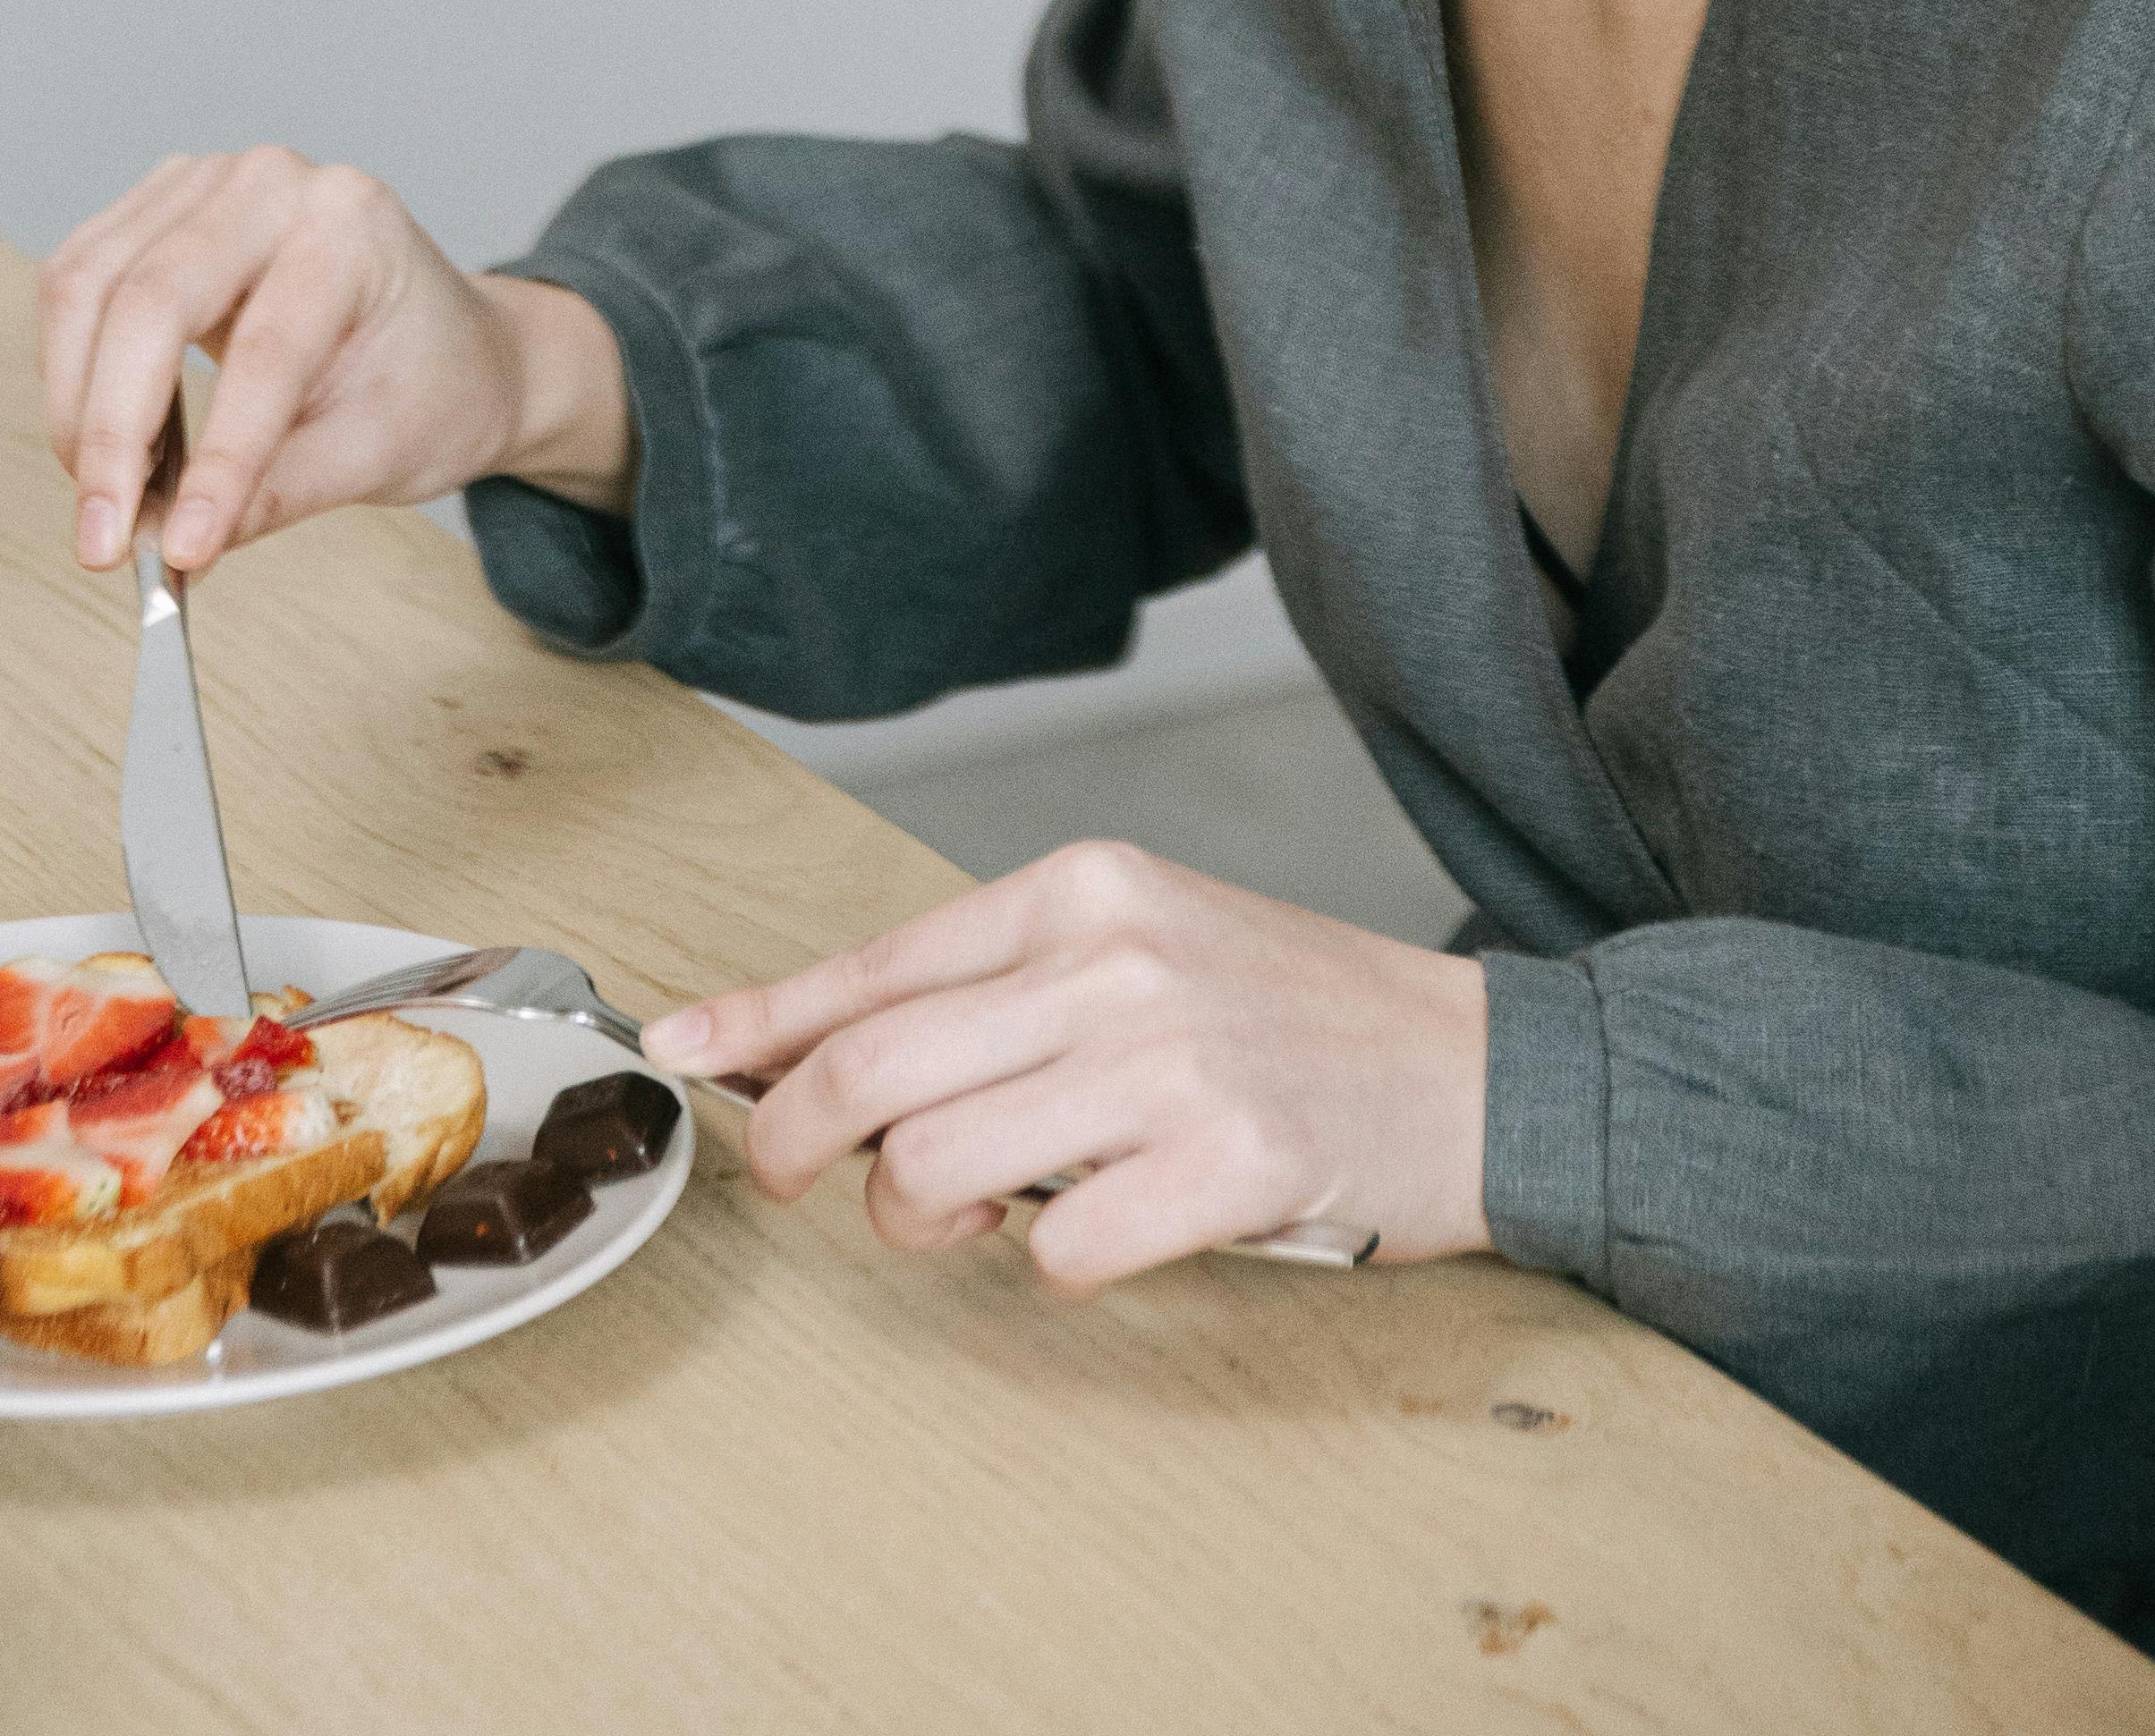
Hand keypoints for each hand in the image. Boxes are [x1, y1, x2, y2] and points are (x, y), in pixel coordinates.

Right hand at [36, 147, 632, 576]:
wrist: (449, 342)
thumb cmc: (429, 386)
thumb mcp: (377, 453)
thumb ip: (276, 496)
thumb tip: (177, 548)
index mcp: (352, 228)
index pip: (265, 349)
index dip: (216, 457)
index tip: (179, 548)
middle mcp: (273, 182)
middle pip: (152, 299)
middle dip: (112, 432)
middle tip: (104, 543)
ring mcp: (205, 182)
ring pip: (87, 286)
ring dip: (76, 406)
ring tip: (106, 501)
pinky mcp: (157, 206)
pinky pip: (77, 281)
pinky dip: (71, 371)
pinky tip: (100, 439)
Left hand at [645, 839, 1490, 1280]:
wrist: (1472, 1067)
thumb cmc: (1291, 1015)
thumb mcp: (1138, 947)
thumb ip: (1002, 992)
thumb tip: (838, 1050)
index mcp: (1080, 889)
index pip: (876, 963)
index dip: (762, 1022)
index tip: (682, 1052)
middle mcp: (1111, 958)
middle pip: (878, 1065)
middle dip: (804, 1139)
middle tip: (804, 1181)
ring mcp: (1169, 1058)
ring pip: (942, 1160)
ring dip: (928, 1217)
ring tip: (978, 1214)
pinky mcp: (1227, 1160)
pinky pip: (1061, 1246)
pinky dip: (1051, 1263)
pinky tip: (1104, 1233)